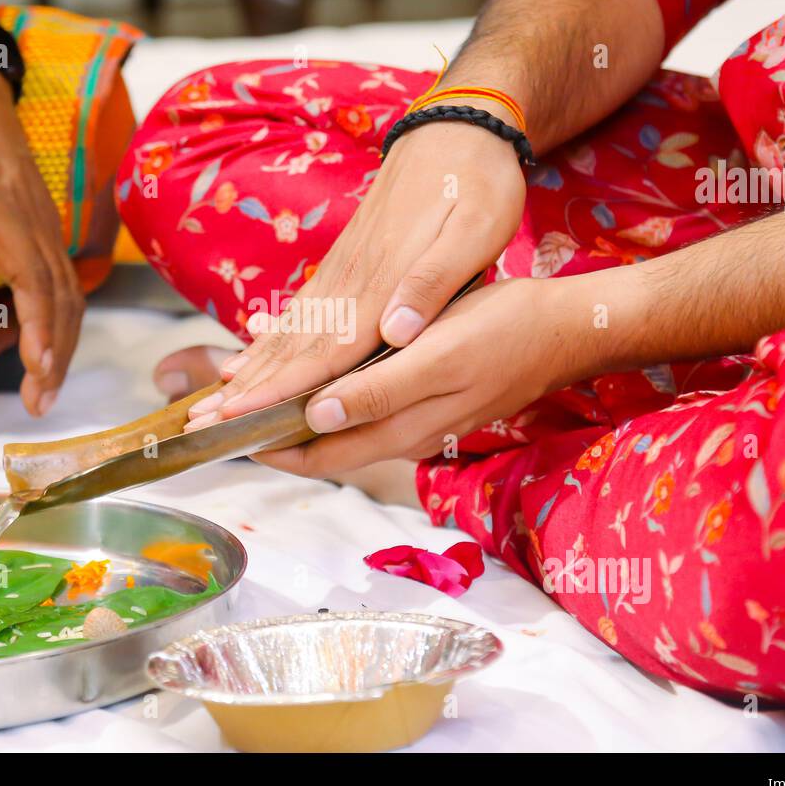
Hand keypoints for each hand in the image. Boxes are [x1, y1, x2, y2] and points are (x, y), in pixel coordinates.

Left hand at [0, 44, 82, 416]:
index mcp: (3, 206)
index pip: (32, 272)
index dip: (39, 323)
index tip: (38, 366)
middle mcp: (33, 221)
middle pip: (60, 296)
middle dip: (56, 354)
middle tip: (39, 404)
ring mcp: (41, 227)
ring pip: (67, 296)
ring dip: (62, 347)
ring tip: (43, 394)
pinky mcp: (38, 232)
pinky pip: (59, 286)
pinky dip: (59, 326)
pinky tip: (47, 354)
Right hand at [185, 108, 526, 429]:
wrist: (459, 126)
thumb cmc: (478, 182)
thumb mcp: (476, 231)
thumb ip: (434, 283)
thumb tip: (395, 333)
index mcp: (385, 281)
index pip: (327, 348)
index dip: (283, 387)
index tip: (243, 417)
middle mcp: (354, 279)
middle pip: (294, 345)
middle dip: (249, 389)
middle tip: (203, 425)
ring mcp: (345, 269)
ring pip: (290, 329)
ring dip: (251, 368)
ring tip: (212, 401)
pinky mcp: (346, 261)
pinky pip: (301, 310)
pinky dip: (271, 339)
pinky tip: (249, 357)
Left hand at [251, 275, 590, 477]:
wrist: (563, 330)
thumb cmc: (504, 334)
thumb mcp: (437, 359)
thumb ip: (377, 393)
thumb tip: (316, 417)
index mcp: (401, 429)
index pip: (319, 455)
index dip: (268, 447)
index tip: (222, 435)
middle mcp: (403, 433)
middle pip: (323, 450)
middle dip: (270, 438)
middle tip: (221, 421)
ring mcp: (417, 418)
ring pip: (342, 429)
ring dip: (296, 418)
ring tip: (252, 399)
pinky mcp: (427, 398)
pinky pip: (364, 407)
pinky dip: (328, 398)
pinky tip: (311, 376)